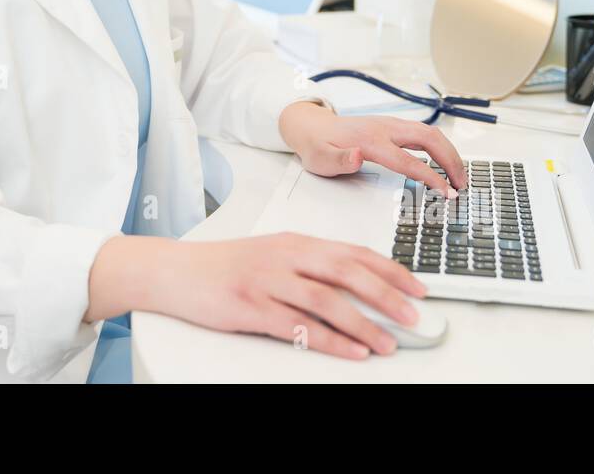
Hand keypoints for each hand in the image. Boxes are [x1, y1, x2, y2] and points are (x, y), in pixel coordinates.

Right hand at [157, 233, 427, 358]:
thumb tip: (357, 282)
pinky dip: (330, 340)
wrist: (177, 271)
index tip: (416, 286)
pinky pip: (299, 326)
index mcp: (296, 242)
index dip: (389, 269)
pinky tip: (350, 350)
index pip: (353, 252)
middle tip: (413, 315)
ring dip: (363, 324)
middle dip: (386, 295)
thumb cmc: (225, 265)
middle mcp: (285, 257)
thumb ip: (311, 264)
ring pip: (327, 301)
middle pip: (347, 273)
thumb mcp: (273, 254)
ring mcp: (268, 282)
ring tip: (387, 343)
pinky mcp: (252, 308)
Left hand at [279, 103, 467, 195]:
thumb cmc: (316, 146)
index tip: (447, 192)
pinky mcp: (392, 127)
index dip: (431, 177)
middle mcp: (384, 128)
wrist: (311, 126)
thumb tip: (357, 157)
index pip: (409, 160)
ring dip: (449, 152)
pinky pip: (422, 134)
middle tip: (462, 185)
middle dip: (450, 160)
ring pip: (429, 133)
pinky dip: (439, 147)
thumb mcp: (320, 159)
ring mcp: (390, 125)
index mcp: (370, 140)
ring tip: (459, 176)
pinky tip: (444, 162)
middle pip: (429, 138)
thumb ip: (339, 160)